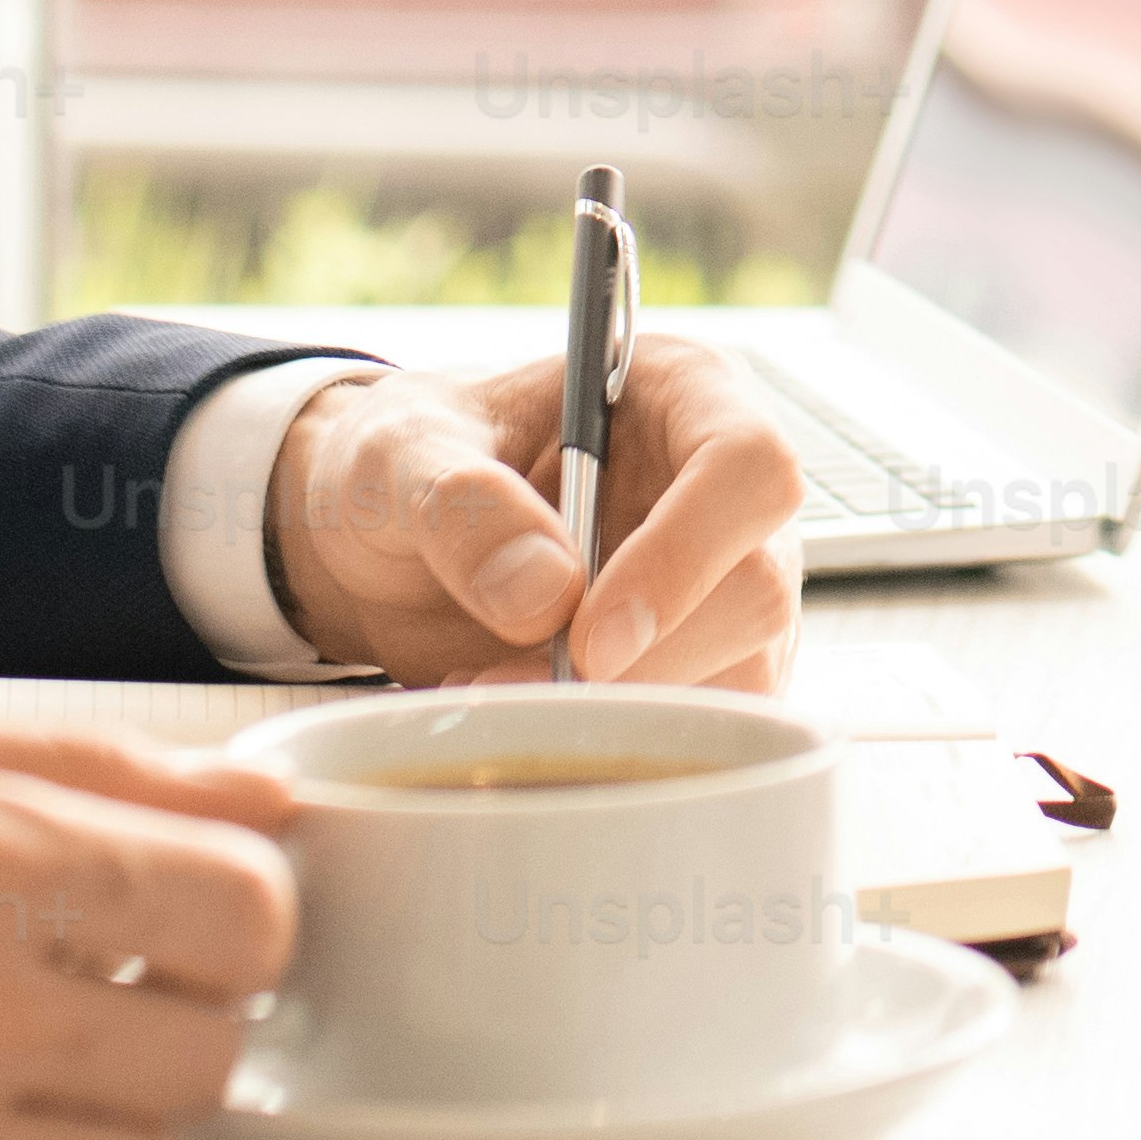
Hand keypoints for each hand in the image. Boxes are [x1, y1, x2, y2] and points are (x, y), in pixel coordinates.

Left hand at [261, 333, 808, 687]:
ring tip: (495, 691)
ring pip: (741, 675)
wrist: (385, 545)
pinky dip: (617, 744)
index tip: (588, 635)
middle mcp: (723, 492)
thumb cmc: (408, 464)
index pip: (749, 467)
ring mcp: (724, 585)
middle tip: (511, 682)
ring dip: (620, 713)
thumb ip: (460, 502)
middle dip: (638, 661)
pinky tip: (532, 720)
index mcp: (679, 396)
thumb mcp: (397, 455)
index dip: (686, 554)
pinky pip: (706, 729)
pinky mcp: (705, 667)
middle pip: (756, 589)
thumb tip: (548, 591)